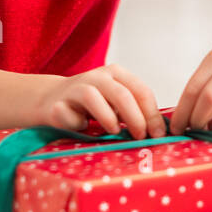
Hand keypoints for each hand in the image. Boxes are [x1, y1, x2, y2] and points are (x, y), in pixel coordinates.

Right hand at [36, 64, 166, 138]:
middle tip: (141, 137)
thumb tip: (160, 132)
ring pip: (94, 97)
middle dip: (136, 119)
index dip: (153, 114)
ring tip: (114, 131)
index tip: (158, 134)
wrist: (51, 100)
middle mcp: (98, 76)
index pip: (141, 91)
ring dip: (108, 119)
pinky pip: (70, 115)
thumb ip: (135, 112)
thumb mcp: (117, 104)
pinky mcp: (57, 103)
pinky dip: (79, 124)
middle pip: (122, 95)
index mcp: (117, 74)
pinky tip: (83, 128)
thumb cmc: (92, 106)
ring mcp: (76, 87)